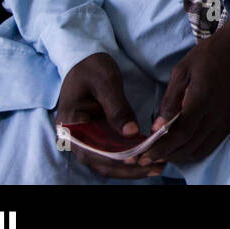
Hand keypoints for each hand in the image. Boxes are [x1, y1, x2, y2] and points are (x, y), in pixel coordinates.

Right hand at [54, 52, 158, 178]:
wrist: (83, 60)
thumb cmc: (92, 67)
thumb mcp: (106, 82)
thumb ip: (117, 108)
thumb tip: (131, 133)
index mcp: (71, 124)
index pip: (94, 150)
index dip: (117, 158)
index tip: (139, 159)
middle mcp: (74, 138)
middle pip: (101, 162)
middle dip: (129, 168)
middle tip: (157, 167)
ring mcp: (84, 139)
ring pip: (106, 162)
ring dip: (130, 167)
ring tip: (158, 167)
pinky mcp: (94, 136)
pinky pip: (110, 152)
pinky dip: (127, 157)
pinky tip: (147, 157)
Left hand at [138, 5, 229, 165]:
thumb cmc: (208, 55)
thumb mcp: (181, 71)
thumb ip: (170, 100)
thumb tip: (157, 127)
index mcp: (202, 99)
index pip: (180, 134)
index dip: (161, 148)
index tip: (143, 155)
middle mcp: (216, 115)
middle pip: (188, 146)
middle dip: (165, 155)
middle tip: (145, 157)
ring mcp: (225, 121)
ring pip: (199, 150)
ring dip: (178, 156)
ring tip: (161, 154)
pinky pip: (210, 146)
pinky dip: (193, 152)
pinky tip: (180, 148)